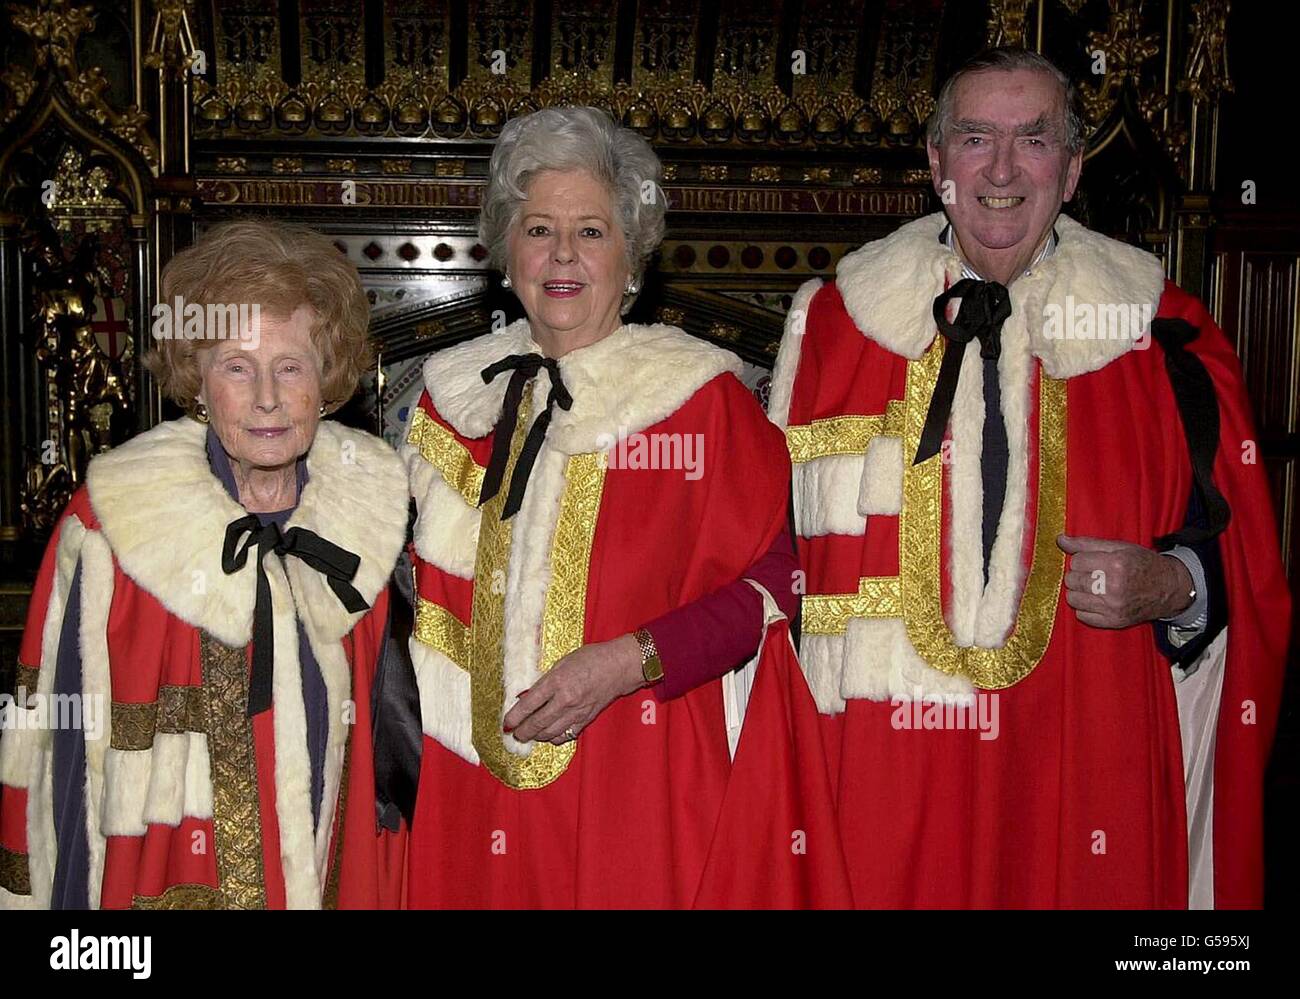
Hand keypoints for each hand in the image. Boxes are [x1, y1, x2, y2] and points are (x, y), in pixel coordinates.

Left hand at [502, 633, 644, 744]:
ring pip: (549, 733)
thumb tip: (526, 696)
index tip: (506, 723)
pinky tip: (549, 734)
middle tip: (515, 733)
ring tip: (529, 734)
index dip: (514, 717)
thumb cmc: (591, 658)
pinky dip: (554, 738)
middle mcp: (565, 699)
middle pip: (536, 724)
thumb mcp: (562, 662)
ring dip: (536, 736)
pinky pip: (565, 736)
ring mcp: (576, 712)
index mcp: (557, 681)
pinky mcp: (585, 720)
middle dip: (522, 732)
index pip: (529, 704)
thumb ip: (545, 680)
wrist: (619, 667)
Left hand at [1057, 534, 1193, 628]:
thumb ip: (1086, 543)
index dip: (1081, 559)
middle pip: (1071, 580)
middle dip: (1078, 575)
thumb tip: (1060, 539)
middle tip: (1093, 574)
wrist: (1169, 588)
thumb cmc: (1142, 564)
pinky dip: (1086, 608)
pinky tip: (1098, 600)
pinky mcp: (1113, 621)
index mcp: (1116, 564)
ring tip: (1094, 587)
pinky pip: (1082, 616)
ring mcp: (1113, 607)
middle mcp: (1114, 587)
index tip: (1092, 561)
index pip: (1076, 561)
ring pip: (1073, 599)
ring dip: (1079, 592)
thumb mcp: (1119, 547)